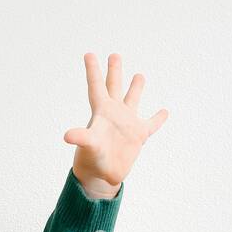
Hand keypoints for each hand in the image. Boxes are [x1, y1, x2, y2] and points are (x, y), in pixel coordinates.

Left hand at [64, 52, 167, 197]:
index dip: (93, 70)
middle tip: (114, 55)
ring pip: (132, 100)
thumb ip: (81, 137)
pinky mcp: (138, 136)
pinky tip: (164, 111)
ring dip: (136, 88)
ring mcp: (127, 124)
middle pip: (114, 87)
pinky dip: (158, 118)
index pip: (97, 86)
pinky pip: (151, 124)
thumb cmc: (91, 161)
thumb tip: (67, 135)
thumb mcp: (87, 146)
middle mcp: (114, 114)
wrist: (102, 177)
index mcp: (101, 112)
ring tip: (139, 75)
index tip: (89, 54)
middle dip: (115, 71)